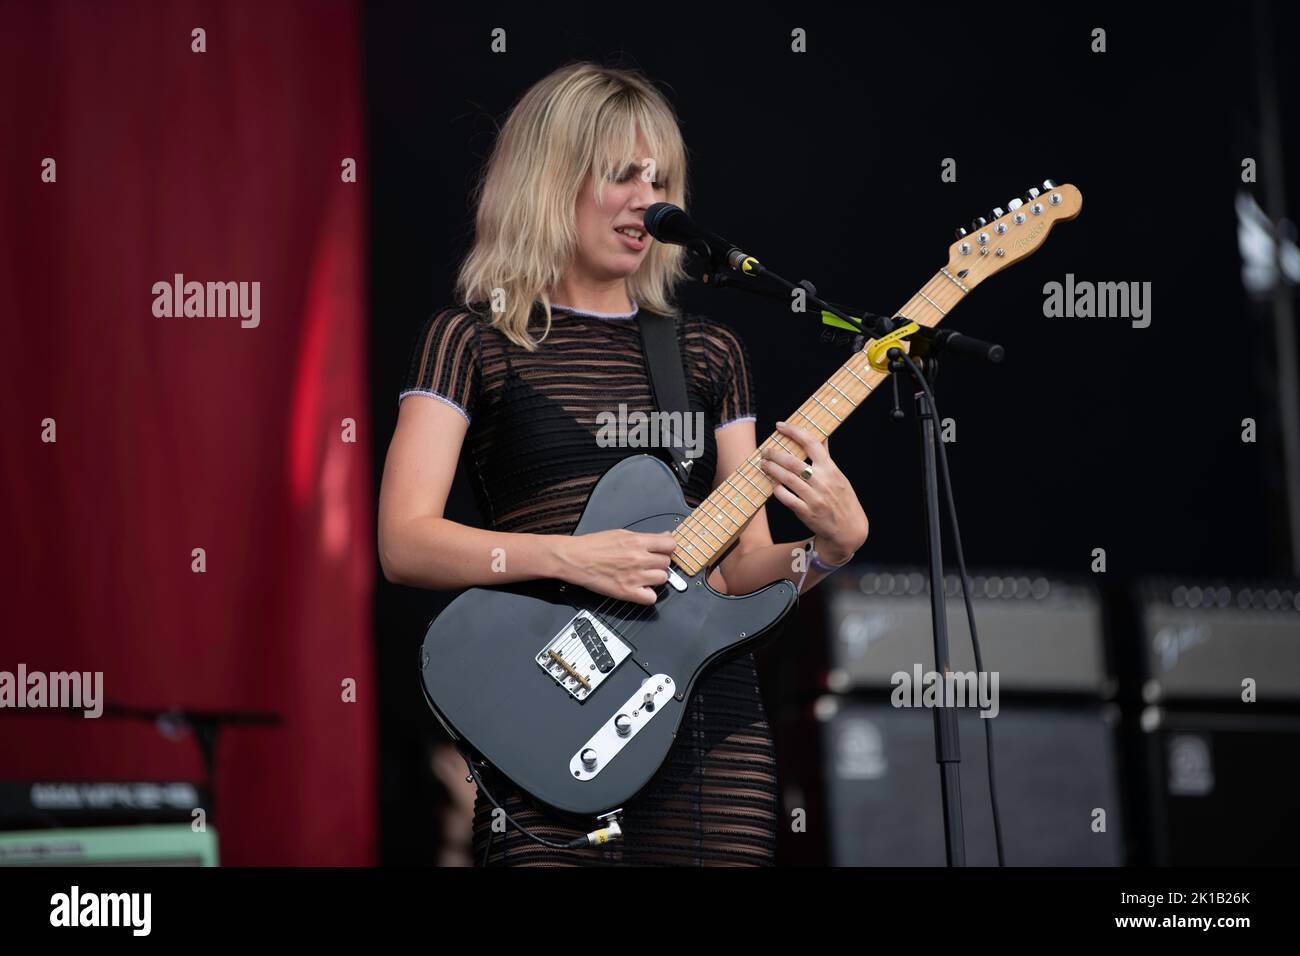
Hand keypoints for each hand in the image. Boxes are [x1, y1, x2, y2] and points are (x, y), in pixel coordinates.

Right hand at [554, 529, 676, 604]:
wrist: (573, 558)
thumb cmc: (593, 545)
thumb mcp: (622, 533)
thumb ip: (645, 537)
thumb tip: (664, 538)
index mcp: (637, 542)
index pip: (670, 545)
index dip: (667, 548)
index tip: (662, 551)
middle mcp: (638, 559)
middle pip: (666, 563)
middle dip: (659, 563)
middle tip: (648, 563)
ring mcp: (634, 577)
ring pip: (662, 579)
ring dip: (655, 578)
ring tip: (643, 575)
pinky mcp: (626, 592)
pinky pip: (651, 598)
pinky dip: (648, 595)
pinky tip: (640, 588)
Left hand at [759, 420, 868, 564]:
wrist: (849, 529)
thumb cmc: (842, 500)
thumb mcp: (839, 476)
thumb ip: (827, 457)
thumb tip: (822, 437)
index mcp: (831, 469)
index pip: (811, 442)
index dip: (794, 431)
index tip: (780, 425)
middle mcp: (822, 481)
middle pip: (793, 461)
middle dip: (775, 453)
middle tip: (765, 450)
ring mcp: (814, 497)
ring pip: (786, 479)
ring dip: (771, 469)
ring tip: (763, 464)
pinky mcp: (806, 512)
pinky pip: (786, 497)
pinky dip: (777, 489)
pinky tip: (773, 484)